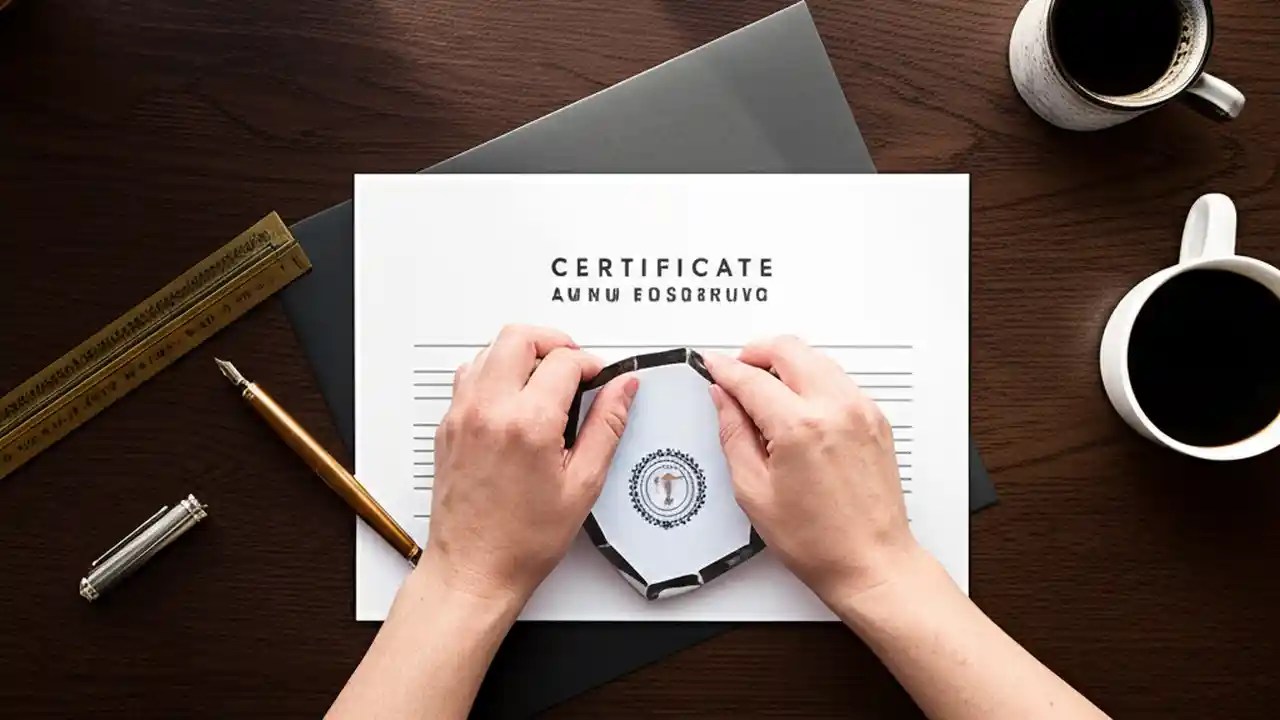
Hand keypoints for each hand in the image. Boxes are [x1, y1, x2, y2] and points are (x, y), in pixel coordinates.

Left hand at [423, 325, 637, 605]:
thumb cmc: (522, 540)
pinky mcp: (447, 426)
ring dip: (521, 354)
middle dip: (553, 341)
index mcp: (527, 423)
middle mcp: (488, 411)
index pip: (564, 360)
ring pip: (489, 349)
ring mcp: (462, 415)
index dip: (590, 363)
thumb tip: (622, 389)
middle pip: (519, 336)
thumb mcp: (583, 483)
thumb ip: (607, 426)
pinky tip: (514, 398)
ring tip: (544, 380)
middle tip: (573, 364)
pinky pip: (469, 376)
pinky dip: (494, 373)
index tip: (600, 378)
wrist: (473, 570)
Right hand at [703, 337, 919, 604]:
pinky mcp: (876, 419)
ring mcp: (862, 410)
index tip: (713, 366)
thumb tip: (723, 400)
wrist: (871, 562)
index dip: (724, 369)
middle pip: (789, 348)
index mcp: (800, 427)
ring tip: (765, 390)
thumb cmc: (819, 541)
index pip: (751, 378)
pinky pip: (838, 379)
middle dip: (756, 352)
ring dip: (786, 363)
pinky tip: (797, 406)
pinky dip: (813, 379)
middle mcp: (836, 409)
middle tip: (738, 371)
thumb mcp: (754, 491)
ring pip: (816, 357)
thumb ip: (733, 434)